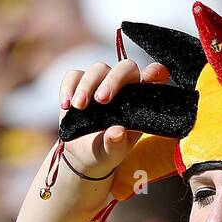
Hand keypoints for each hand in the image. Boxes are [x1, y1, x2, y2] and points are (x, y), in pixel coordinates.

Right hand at [57, 59, 170, 177]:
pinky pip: (74, 75)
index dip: (155, 72)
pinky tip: (65, 105)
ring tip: (79, 107)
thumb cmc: (108, 150)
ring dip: (87, 86)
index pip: (154, 77)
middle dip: (113, 81)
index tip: (150, 76)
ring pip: (98, 69)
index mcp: (140, 100)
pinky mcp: (80, 84)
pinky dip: (68, 87)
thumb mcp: (113, 152)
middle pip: (124, 67)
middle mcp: (124, 86)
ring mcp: (101, 82)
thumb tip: (117, 132)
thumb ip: (116, 144)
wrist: (84, 153)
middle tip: (101, 101)